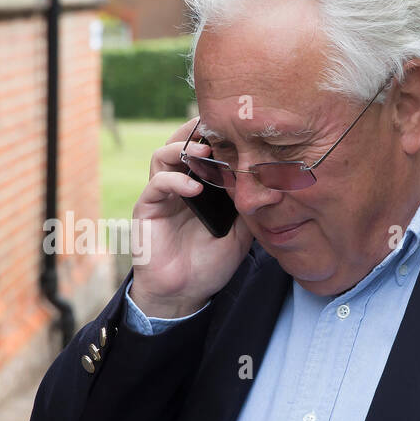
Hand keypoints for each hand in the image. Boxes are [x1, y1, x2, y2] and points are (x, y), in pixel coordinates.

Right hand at [129, 119, 252, 316]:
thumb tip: (271, 184)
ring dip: (183, 149)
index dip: (216, 136)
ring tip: (206, 155)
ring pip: (163, 156)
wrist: (185, 293)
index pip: (204, 151)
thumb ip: (248, 207)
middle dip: (196, 132)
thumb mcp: (241, 233)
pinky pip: (157, 184)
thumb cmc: (209, 264)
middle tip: (217, 128)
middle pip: (180, 143)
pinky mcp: (148, 209)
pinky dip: (175, 181)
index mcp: (200, 187)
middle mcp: (179, 186)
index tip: (237, 127)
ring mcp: (162, 196)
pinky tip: (194, 189)